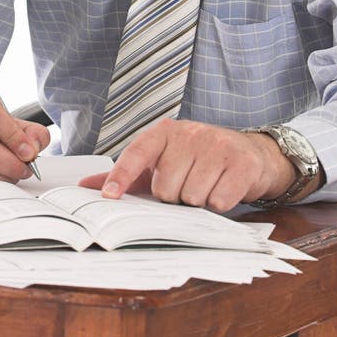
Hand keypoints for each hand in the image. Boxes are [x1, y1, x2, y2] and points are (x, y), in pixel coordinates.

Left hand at [80, 119, 316, 211]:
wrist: (250, 153)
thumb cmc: (198, 160)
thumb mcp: (162, 161)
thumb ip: (127, 174)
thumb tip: (86, 186)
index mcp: (164, 132)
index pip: (136, 153)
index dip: (121, 176)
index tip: (109, 197)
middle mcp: (189, 134)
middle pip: (165, 188)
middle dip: (175, 197)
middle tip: (187, 185)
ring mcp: (216, 146)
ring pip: (191, 197)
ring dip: (198, 202)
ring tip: (206, 186)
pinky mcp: (241, 163)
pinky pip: (218, 201)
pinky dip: (220, 204)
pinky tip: (223, 189)